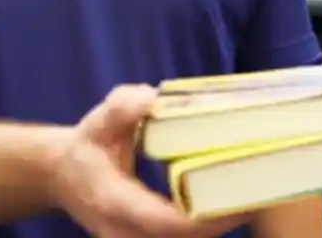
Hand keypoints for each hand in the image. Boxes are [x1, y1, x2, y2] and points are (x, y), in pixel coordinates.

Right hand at [49, 85, 250, 236]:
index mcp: (114, 203)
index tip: (240, 203)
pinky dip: (208, 227)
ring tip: (253, 198)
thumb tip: (151, 97)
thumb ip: (122, 107)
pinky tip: (232, 205)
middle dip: (222, 223)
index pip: (167, 223)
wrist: (61, 175)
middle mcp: (124, 231)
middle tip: (259, 195)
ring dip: (219, 226)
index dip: (206, 219)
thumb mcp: (98, 120)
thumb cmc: (87, 146)